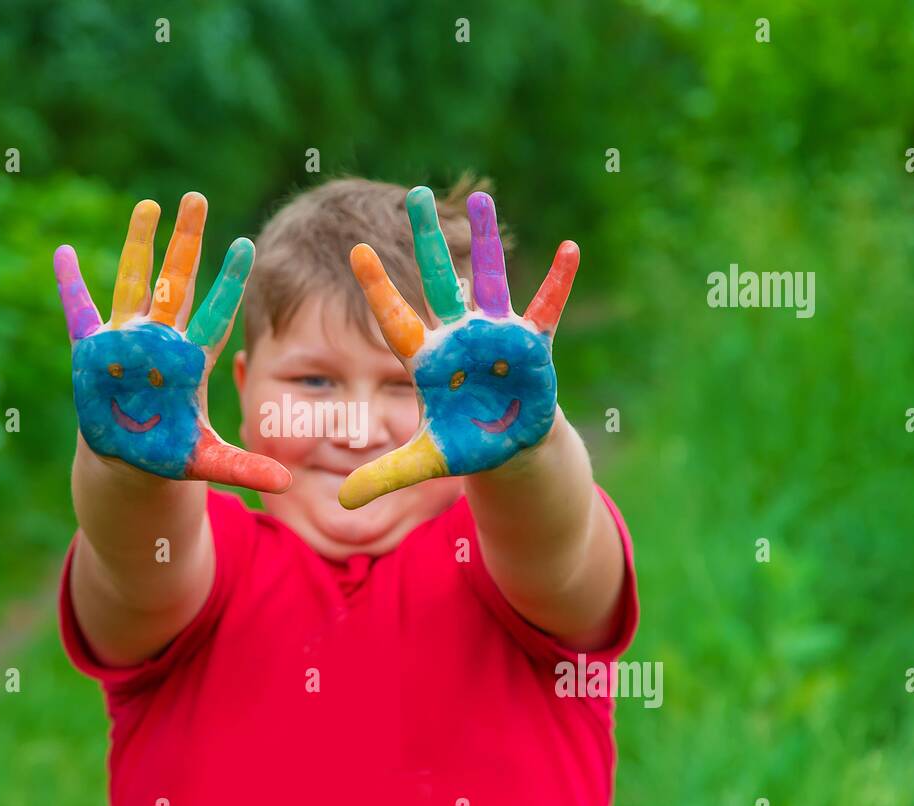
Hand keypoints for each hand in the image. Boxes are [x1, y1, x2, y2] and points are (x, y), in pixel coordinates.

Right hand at [55, 193, 290, 491]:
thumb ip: (244, 467)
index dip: (228, 282)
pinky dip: (72, 286)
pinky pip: (80, 313)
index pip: (214, 314)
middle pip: (177, 283)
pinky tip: (64, 253)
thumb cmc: (172, 455)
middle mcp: (161, 341)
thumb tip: (284, 483)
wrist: (132, 459)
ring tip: (148, 205)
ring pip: (135, 283)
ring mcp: (126, 341)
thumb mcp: (209, 463)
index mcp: (189, 362)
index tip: (246, 245)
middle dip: (185, 242)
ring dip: (140, 246)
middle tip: (196, 198)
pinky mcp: (94, 352)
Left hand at [339, 186, 577, 508]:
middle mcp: (459, 337)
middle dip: (427, 240)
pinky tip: (568, 248)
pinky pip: (546, 309)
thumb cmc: (464, 445)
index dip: (379, 287)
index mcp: (428, 360)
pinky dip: (558, 281)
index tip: (355, 251)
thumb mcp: (423, 464)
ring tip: (483, 200)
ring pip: (491, 281)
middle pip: (439, 281)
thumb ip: (384, 476)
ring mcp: (496, 337)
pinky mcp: (532, 346)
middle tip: (413, 193)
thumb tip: (344, 504)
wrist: (507, 448)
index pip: (395, 318)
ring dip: (487, 243)